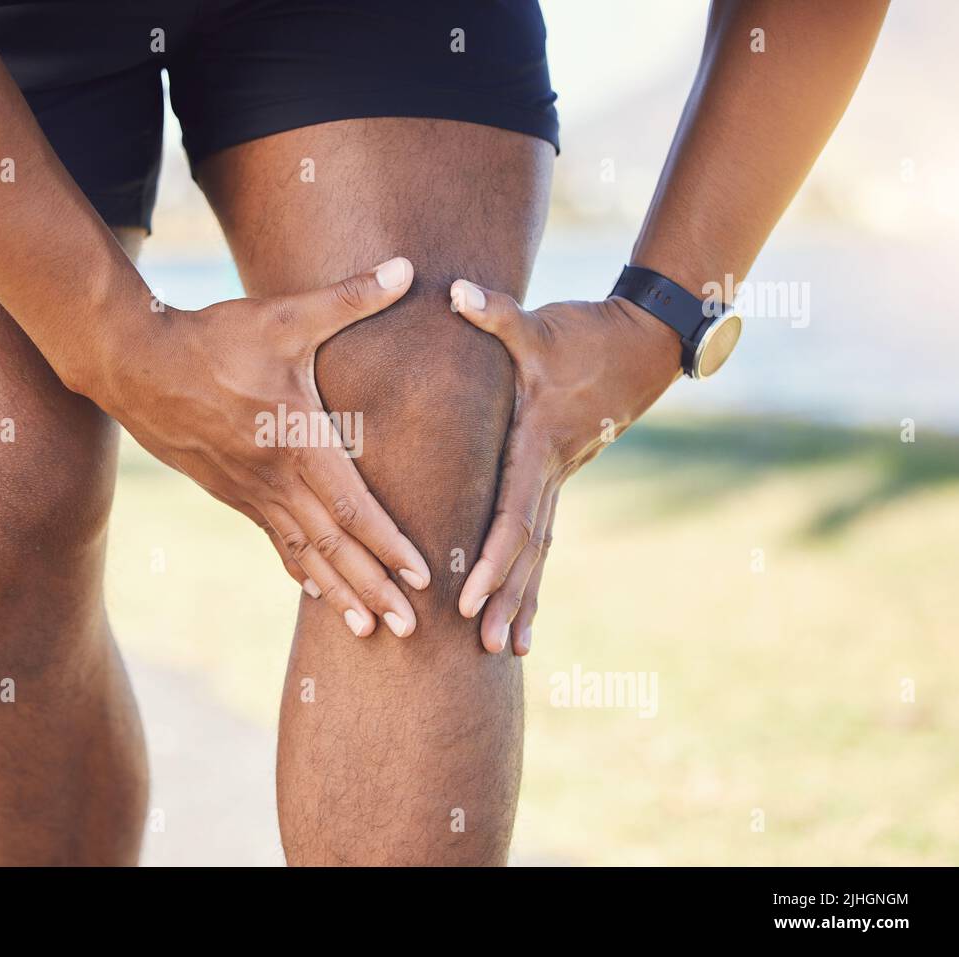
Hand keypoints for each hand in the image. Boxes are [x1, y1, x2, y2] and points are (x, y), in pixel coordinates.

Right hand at [82, 257, 431, 638]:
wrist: (134, 363)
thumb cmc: (213, 336)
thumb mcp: (284, 315)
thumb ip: (350, 297)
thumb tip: (408, 268)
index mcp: (294, 439)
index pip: (351, 505)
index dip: (388, 543)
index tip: (421, 577)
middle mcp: (273, 477)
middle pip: (332, 545)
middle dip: (373, 589)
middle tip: (409, 630)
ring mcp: (248, 492)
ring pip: (303, 555)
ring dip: (339, 594)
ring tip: (368, 633)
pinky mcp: (230, 493)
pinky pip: (275, 541)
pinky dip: (302, 571)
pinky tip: (319, 594)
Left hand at [449, 282, 682, 653]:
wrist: (644, 343)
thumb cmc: (583, 334)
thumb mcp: (537, 325)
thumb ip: (494, 314)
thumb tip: (454, 293)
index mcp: (538, 446)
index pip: (513, 514)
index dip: (492, 558)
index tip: (470, 598)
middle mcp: (552, 474)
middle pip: (528, 550)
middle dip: (506, 598)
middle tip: (485, 647)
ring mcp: (562, 480)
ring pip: (541, 553)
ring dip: (524, 600)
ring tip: (508, 651)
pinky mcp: (563, 479)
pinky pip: (546, 539)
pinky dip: (535, 578)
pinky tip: (526, 614)